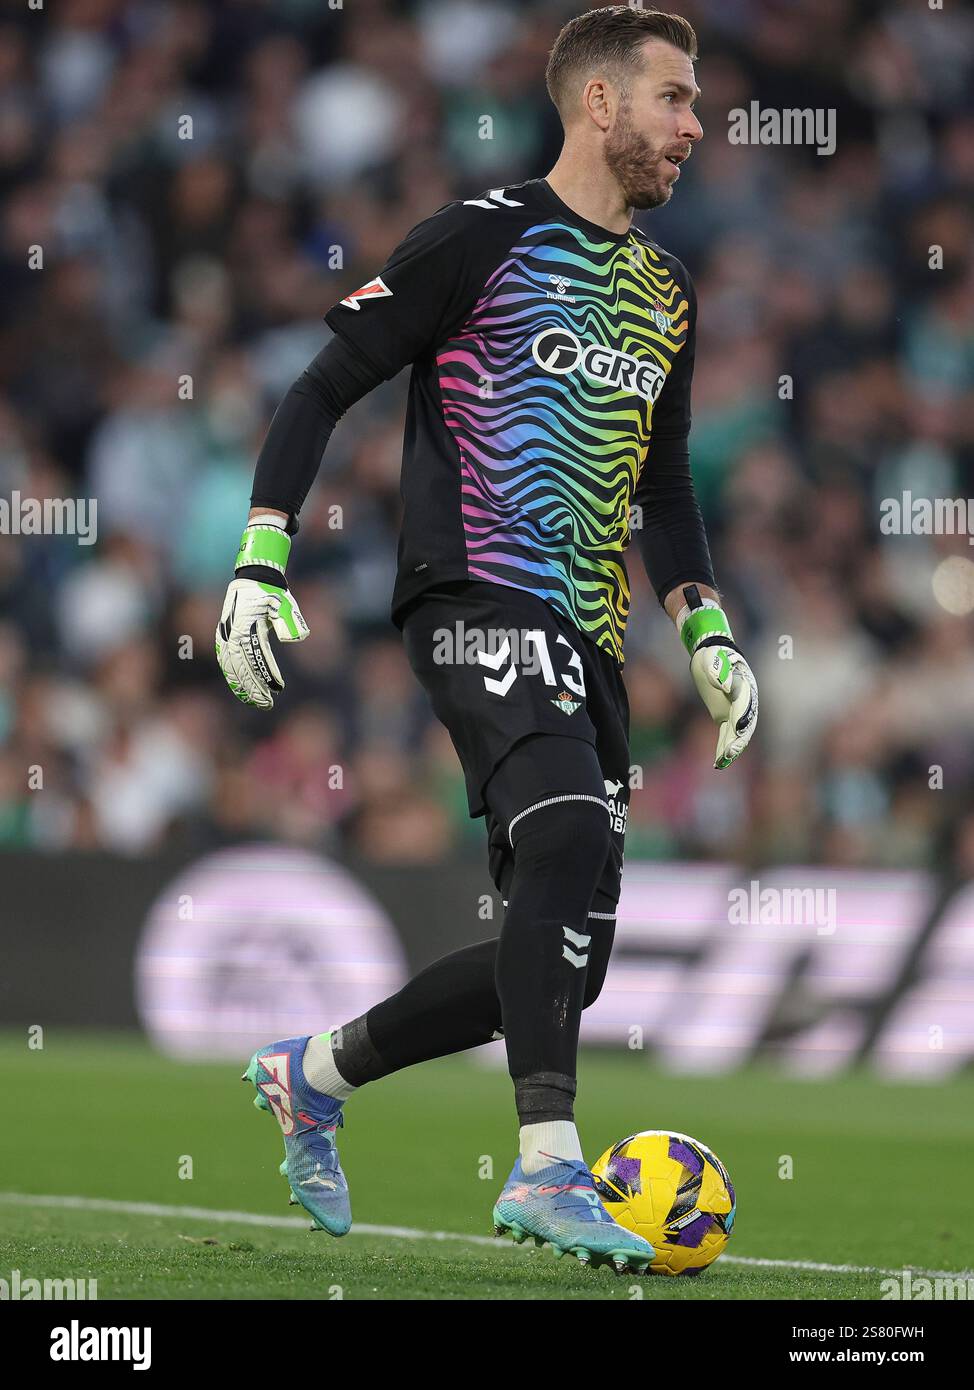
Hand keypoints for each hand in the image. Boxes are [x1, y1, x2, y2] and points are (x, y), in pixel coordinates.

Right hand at [216, 534, 308, 711]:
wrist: (253, 577)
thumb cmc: (272, 592)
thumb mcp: (283, 603)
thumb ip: (287, 620)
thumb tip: (293, 638)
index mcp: (246, 626)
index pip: (257, 657)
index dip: (266, 675)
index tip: (278, 689)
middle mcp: (232, 633)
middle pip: (242, 667)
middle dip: (254, 688)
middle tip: (267, 704)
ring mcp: (226, 635)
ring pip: (232, 667)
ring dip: (243, 686)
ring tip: (256, 702)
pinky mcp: (224, 637)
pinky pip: (226, 662)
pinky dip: (232, 677)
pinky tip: (241, 690)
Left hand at [690, 640, 757, 769]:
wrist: (712, 654)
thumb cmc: (713, 655)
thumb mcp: (713, 659)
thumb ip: (719, 671)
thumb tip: (723, 684)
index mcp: (744, 687)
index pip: (745, 705)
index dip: (743, 717)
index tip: (739, 728)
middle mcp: (744, 702)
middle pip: (744, 724)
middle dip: (738, 739)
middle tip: (730, 752)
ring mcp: (736, 711)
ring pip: (737, 734)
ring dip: (731, 748)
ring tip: (722, 762)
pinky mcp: (725, 717)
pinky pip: (726, 735)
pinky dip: (723, 747)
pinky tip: (718, 762)